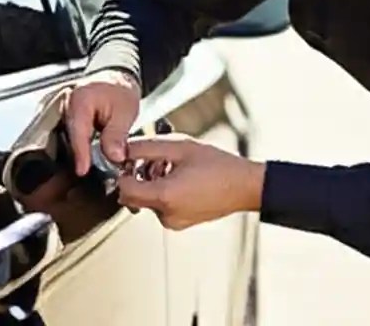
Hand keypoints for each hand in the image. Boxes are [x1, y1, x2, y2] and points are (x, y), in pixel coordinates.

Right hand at [62, 69, 141, 176]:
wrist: (115, 79)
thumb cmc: (120, 90)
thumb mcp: (125, 111)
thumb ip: (117, 134)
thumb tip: (114, 157)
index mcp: (80, 100)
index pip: (77, 131)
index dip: (80, 153)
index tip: (82, 170)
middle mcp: (64, 106)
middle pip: (66, 138)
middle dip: (76, 156)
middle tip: (88, 173)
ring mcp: (60, 113)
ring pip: (63, 140)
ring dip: (75, 154)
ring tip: (88, 169)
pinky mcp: (62, 121)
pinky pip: (65, 138)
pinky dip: (75, 149)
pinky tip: (84, 161)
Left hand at [115, 134, 265, 229]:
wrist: (246, 187)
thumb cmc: (220, 167)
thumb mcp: (181, 147)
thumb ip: (147, 147)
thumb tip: (124, 149)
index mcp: (164, 196)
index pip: (123, 188)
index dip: (123, 171)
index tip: (130, 159)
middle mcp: (165, 215)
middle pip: (133, 196)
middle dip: (138, 177)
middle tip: (154, 160)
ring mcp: (173, 222)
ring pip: (146, 201)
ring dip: (151, 183)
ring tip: (173, 167)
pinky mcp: (180, 223)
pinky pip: (160, 207)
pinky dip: (163, 192)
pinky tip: (180, 178)